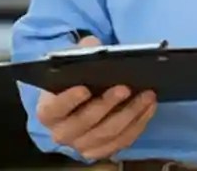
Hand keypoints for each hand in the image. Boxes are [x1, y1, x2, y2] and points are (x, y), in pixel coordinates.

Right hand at [35, 35, 157, 158]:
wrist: (78, 101)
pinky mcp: (102, 151)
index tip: (84, 88)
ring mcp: (82, 145)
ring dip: (130, 114)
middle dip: (107, 105)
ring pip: (109, 133)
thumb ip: (79, 52)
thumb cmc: (74, 79)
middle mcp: (62, 133)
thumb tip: (93, 45)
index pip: (55, 108)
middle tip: (125, 88)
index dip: (69, 100)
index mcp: (48, 112)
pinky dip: (138, 124)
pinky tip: (148, 107)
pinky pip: (123, 141)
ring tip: (146, 95)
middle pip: (86, 123)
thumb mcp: (71, 62)